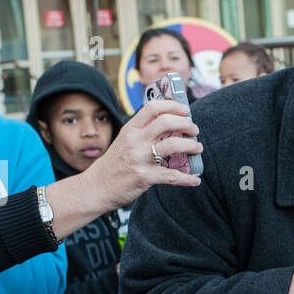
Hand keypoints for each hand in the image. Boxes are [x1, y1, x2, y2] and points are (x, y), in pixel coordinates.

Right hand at [43, 98, 198, 239]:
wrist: (96, 188)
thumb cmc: (114, 165)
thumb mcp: (124, 142)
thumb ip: (142, 133)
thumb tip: (170, 127)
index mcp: (130, 129)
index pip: (153, 107)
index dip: (173, 105)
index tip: (185, 110)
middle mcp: (135, 140)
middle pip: (166, 122)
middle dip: (186, 124)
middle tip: (194, 130)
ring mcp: (139, 158)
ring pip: (173, 145)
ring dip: (191, 146)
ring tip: (197, 148)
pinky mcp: (144, 177)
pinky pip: (172, 176)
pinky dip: (188, 178)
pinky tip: (195, 179)